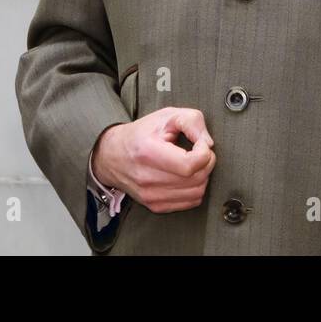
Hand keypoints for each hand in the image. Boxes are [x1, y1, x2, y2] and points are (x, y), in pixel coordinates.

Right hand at [94, 107, 215, 213]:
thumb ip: (192, 121)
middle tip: (200, 151)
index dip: (204, 153)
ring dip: (203, 176)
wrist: (112, 155)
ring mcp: (150, 195)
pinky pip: (190, 202)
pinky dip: (195, 188)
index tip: (201, 144)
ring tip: (194, 162)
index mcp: (148, 153)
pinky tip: (187, 176)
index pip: (189, 165)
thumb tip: (208, 143)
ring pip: (196, 192)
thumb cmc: (142, 134)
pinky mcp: (155, 205)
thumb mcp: (167, 115)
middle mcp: (147, 178)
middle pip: (196, 179)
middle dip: (207, 163)